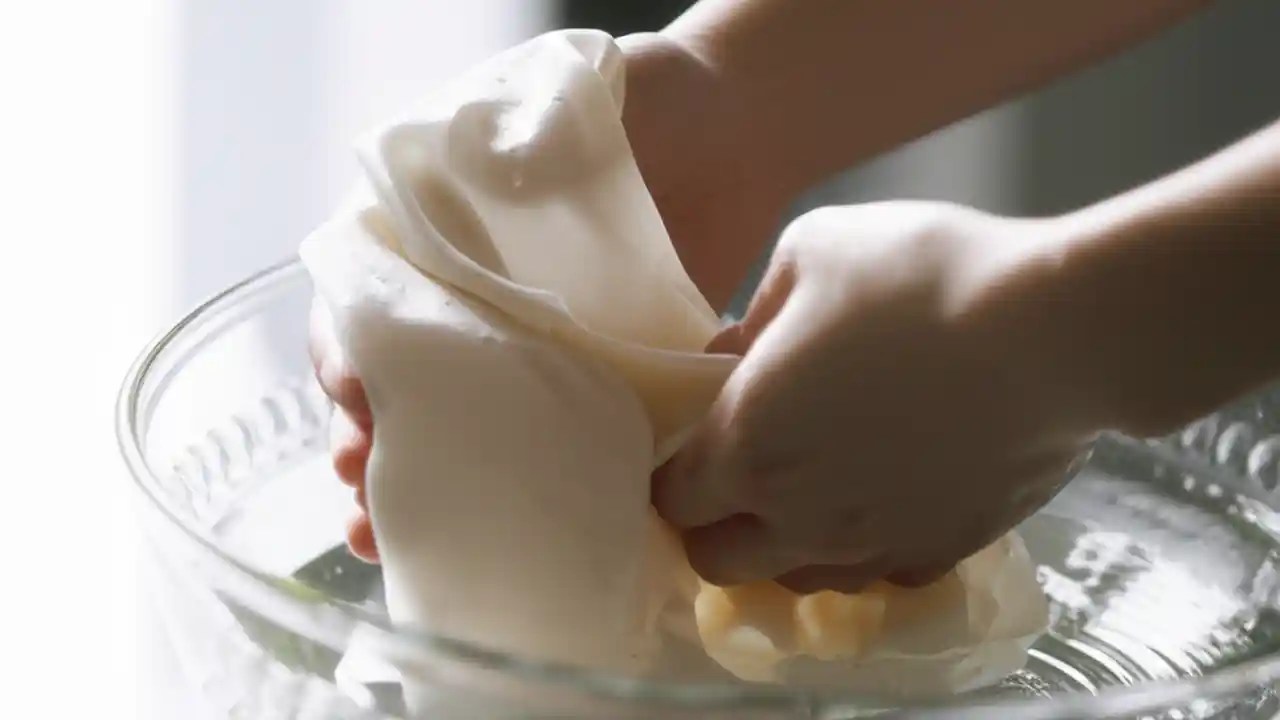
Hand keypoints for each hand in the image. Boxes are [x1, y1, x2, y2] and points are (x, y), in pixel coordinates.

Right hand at [310, 32, 788, 561]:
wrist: (730, 131)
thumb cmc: (637, 102)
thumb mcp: (555, 108)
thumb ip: (502, 148)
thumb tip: (461, 196)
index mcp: (437, 237)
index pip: (361, 303)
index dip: (343, 347)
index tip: (352, 385)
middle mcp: (471, 302)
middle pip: (393, 383)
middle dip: (365, 440)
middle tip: (360, 482)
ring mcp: (530, 352)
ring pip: (453, 429)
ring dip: (414, 486)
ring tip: (379, 535)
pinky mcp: (594, 386)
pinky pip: (547, 446)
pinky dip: (517, 493)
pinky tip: (491, 537)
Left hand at [653, 202, 1094, 592]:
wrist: (1052, 332)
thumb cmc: (919, 279)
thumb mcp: (812, 253)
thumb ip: (754, 314)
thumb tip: (733, 355)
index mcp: (747, 446)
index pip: (672, 499)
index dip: (670, 476)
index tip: (688, 447)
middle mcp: (799, 516)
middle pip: (719, 562)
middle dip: (714, 526)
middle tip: (739, 476)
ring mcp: (873, 546)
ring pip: (797, 579)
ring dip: (785, 545)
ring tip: (813, 489)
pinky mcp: (942, 552)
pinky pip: (880, 574)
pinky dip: (867, 549)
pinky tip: (887, 497)